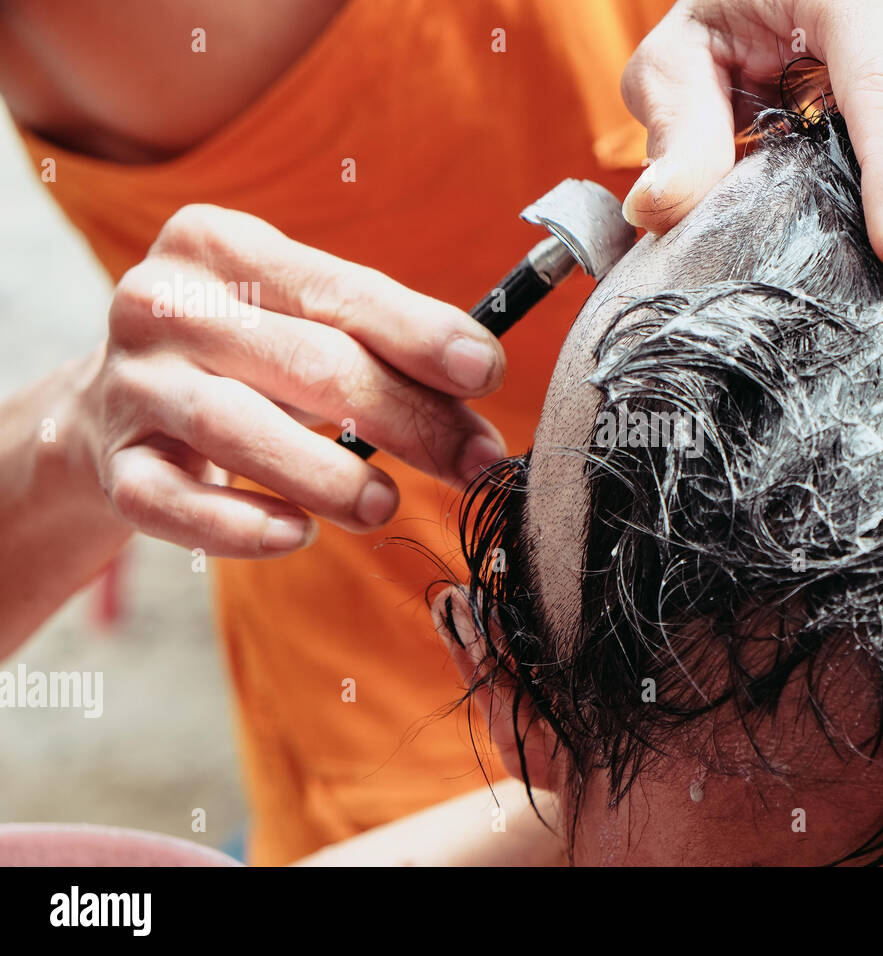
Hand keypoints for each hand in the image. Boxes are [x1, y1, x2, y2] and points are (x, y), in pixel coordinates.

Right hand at [77, 204, 506, 557]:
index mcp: (219, 244)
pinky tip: (299, 535)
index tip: (486, 372)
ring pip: (236, 428)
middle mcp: (164, 303)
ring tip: (386, 505)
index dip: (421, 334)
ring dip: (325, 475)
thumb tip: (479, 377)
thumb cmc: (246, 355)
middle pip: (307, 362)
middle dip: (408, 418)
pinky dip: (239, 526)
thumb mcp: (302, 319)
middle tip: (474, 462)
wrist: (114, 404)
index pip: (341, 290)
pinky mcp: (115, 464)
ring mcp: (131, 384)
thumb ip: (381, 339)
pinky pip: (172, 503)